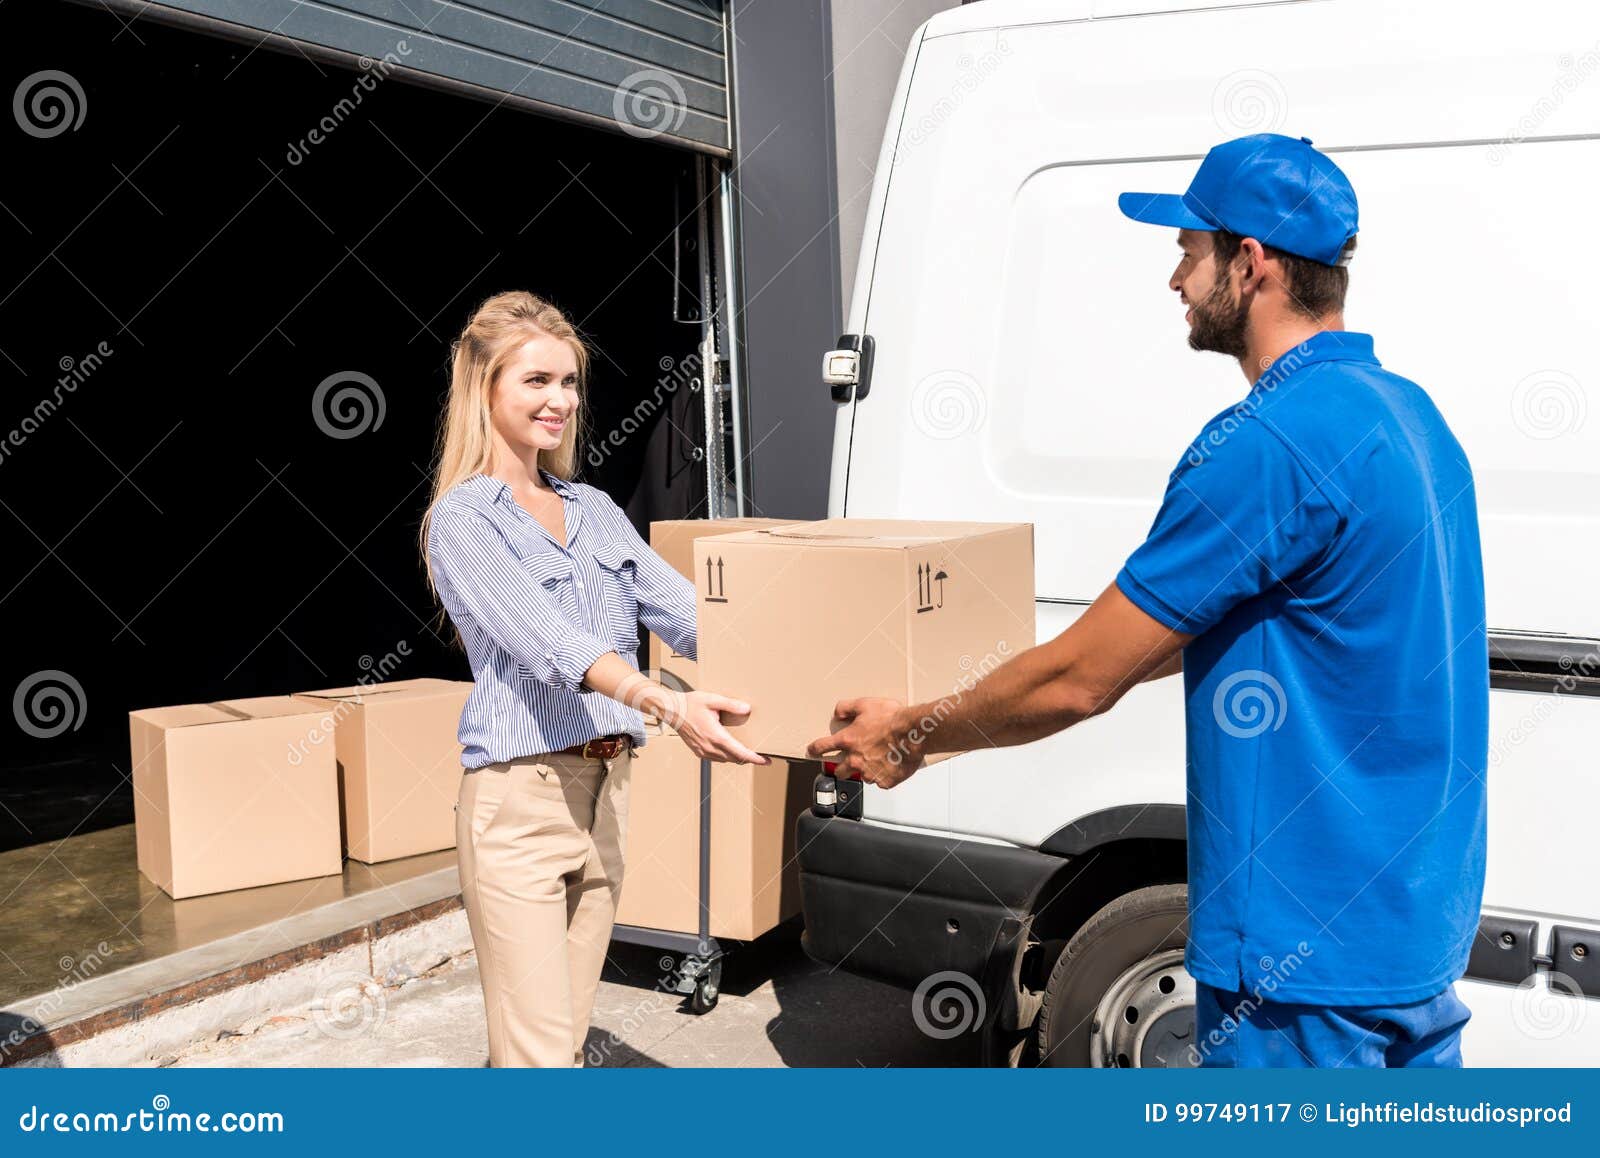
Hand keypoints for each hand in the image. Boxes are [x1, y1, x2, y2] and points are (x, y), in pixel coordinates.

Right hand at [661, 689, 769, 765]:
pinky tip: (731, 750)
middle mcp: (710, 747)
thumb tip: (747, 708)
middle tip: (763, 757)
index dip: (755, 758)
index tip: (766, 760)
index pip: (740, 752)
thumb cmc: (690, 704)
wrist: (671, 711)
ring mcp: (703, 751)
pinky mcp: (699, 751)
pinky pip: (717, 758)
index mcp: (716, 736)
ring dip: (738, 758)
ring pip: (726, 760)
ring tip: (749, 753)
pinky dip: (727, 756)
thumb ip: (731, 704)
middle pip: (735, 759)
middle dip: (750, 758)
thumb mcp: (712, 699)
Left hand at [805, 697, 921, 788]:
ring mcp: (870, 773)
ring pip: (862, 777)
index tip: (812, 751)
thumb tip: (837, 713)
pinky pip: (881, 782)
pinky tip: (891, 765)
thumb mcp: (865, 704)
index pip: (823, 747)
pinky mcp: (885, 781)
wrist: (914, 732)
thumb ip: (847, 708)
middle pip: (839, 771)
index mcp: (848, 741)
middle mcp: (856, 760)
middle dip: (842, 768)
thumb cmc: (892, 718)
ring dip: (867, 770)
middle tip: (851, 761)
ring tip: (880, 759)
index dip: (815, 749)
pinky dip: (884, 775)